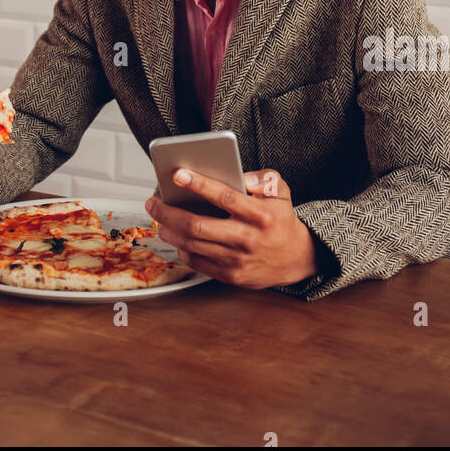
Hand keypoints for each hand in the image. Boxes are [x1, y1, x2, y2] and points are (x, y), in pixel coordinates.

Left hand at [145, 166, 319, 288]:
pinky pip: (197, 263)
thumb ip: (262, 178)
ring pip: (192, 245)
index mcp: (259, 214)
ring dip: (169, 231)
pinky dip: (182, 249)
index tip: (178, 174)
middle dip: (168, 212)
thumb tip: (239, 175)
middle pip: (196, 225)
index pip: (223, 197)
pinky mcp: (231, 276)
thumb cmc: (280, 219)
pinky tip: (176, 237)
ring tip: (158, 219)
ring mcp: (237, 260)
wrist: (296, 258)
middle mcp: (246, 238)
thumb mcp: (280, 191)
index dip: (198, 184)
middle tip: (153, 202)